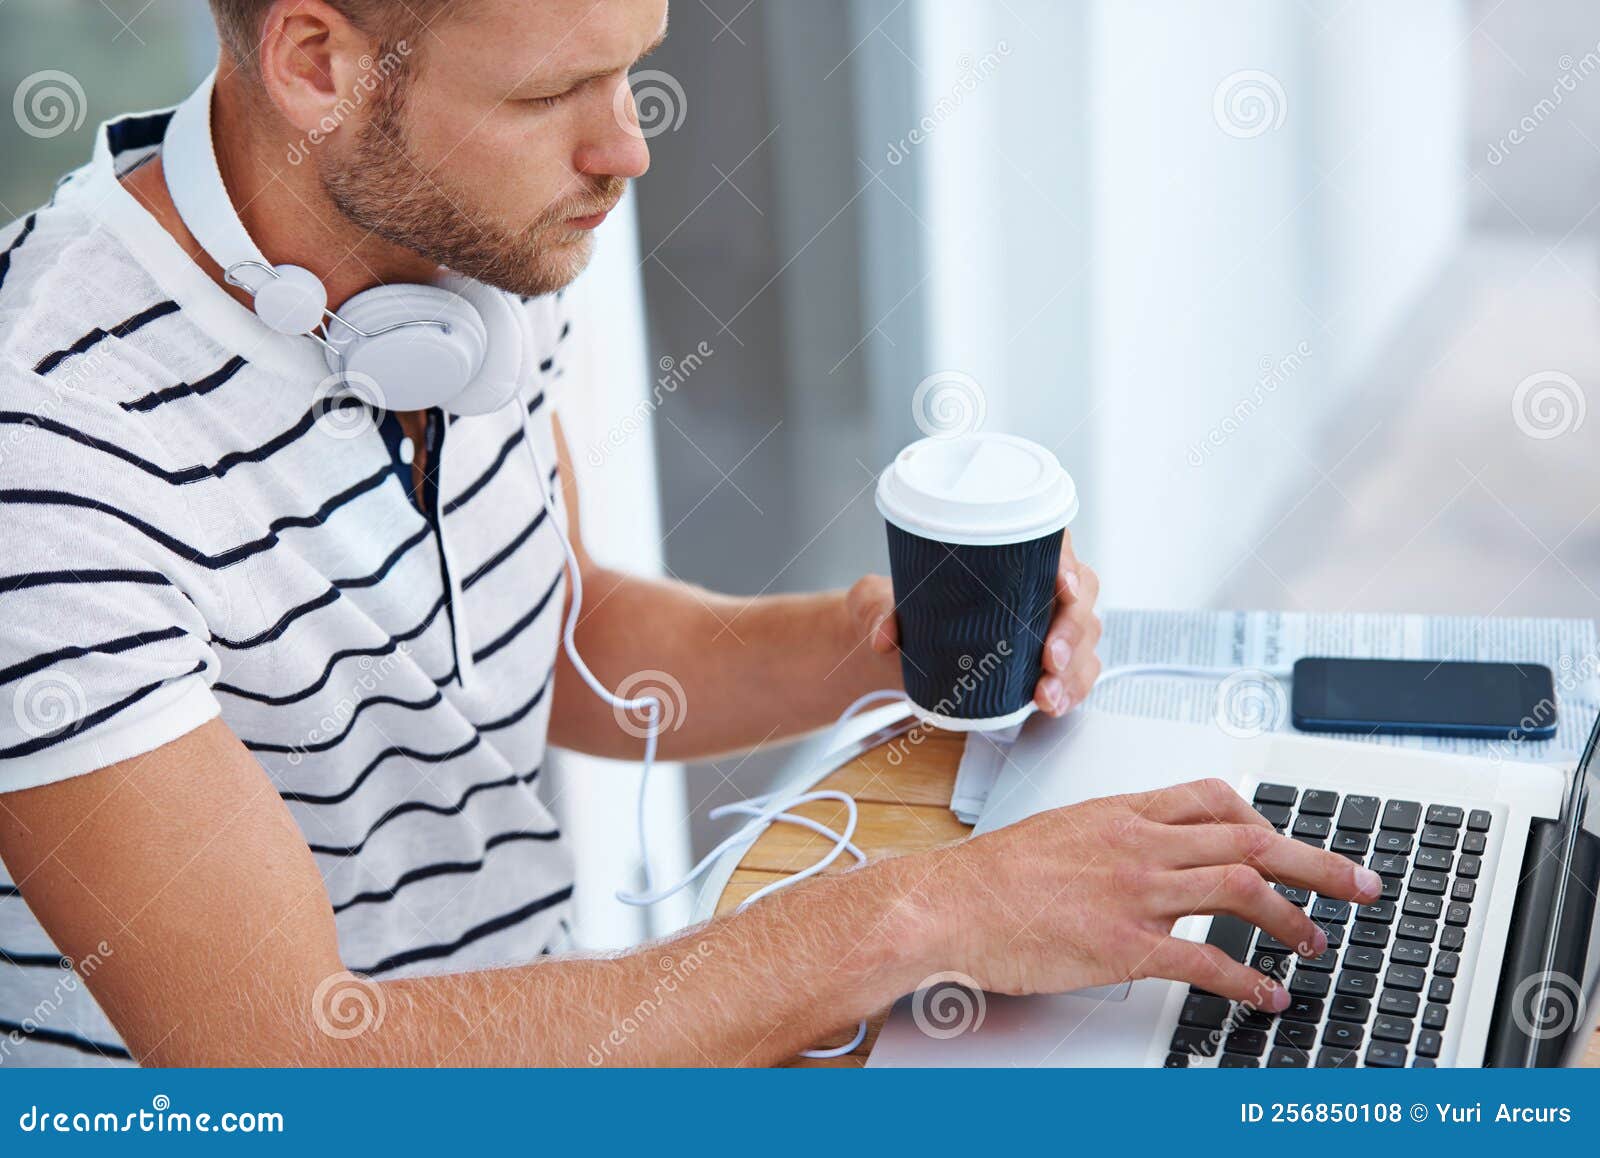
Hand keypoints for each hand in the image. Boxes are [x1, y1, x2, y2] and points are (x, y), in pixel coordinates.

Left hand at [847, 528, 1101, 716]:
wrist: (895, 653)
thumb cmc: (899, 611)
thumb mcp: (874, 603)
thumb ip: (875, 610)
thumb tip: (884, 635)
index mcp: (1006, 554)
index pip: (1052, 544)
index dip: (1067, 560)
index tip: (1063, 584)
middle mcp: (1035, 588)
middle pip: (1081, 597)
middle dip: (1073, 628)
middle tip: (1050, 656)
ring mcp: (1046, 628)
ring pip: (1084, 641)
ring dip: (1074, 670)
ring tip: (1046, 693)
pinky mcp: (1044, 666)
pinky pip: (1074, 677)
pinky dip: (1069, 692)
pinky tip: (1051, 704)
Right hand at [917, 778, 1382, 1008]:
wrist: (947, 903)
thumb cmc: (991, 875)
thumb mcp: (1060, 830)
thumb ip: (1112, 836)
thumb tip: (1146, 851)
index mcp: (1122, 812)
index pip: (1215, 797)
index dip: (1266, 817)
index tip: (1290, 838)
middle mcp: (1139, 844)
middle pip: (1251, 837)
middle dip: (1317, 861)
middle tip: (1360, 883)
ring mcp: (1135, 892)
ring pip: (1243, 888)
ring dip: (1293, 919)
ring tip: (1316, 942)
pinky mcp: (1125, 945)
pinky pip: (1206, 958)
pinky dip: (1248, 979)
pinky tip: (1265, 995)